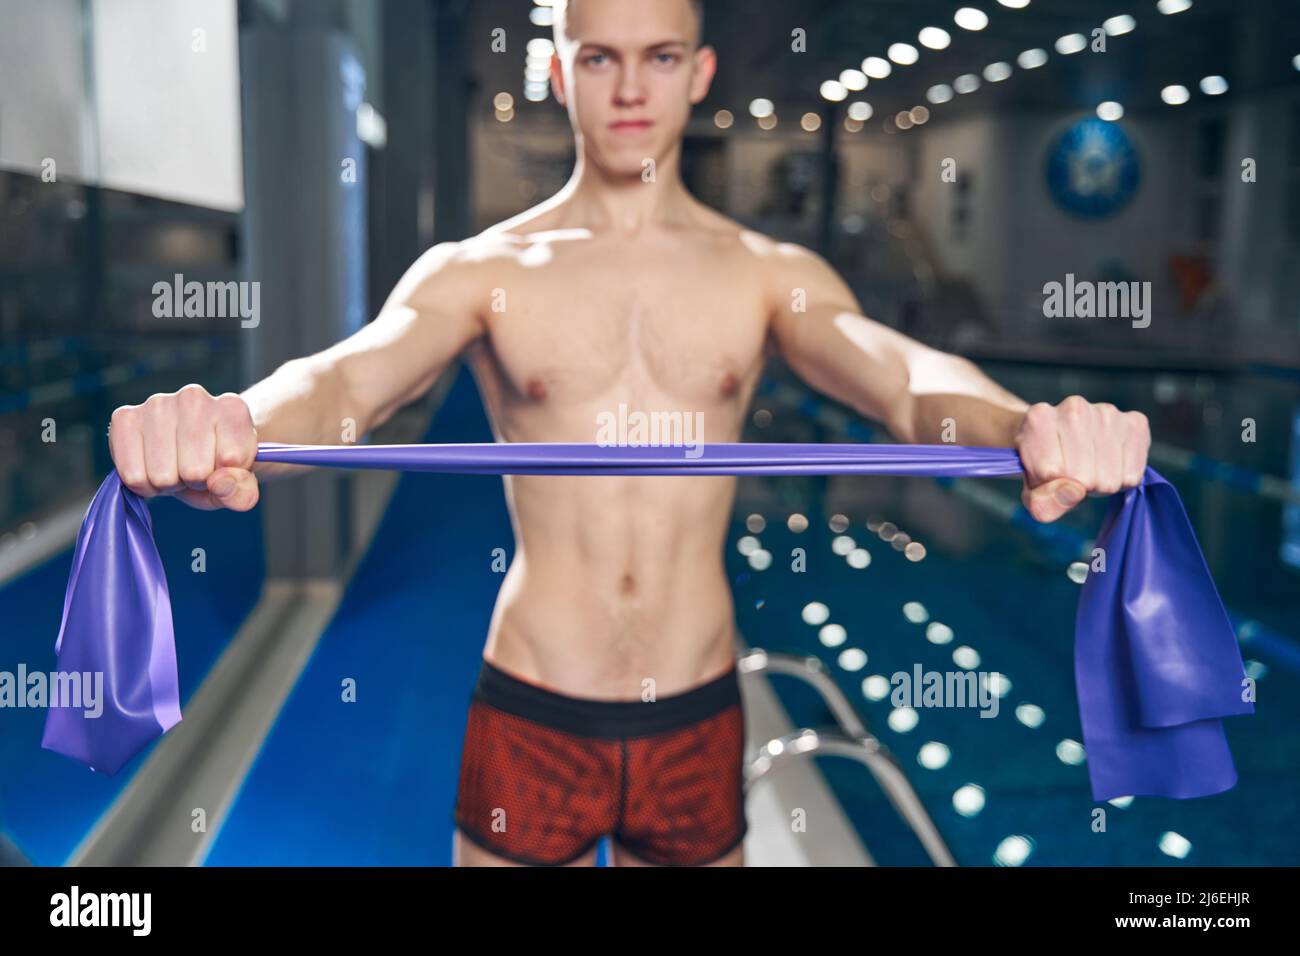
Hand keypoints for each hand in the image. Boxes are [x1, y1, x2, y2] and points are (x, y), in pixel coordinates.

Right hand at [108, 384, 258, 510]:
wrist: (188, 448)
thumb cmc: (217, 466)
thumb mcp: (239, 486)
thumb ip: (242, 492)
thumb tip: (218, 483)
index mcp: (232, 408)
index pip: (230, 460)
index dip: (225, 477)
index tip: (222, 467)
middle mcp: (194, 397)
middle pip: (194, 471)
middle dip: (195, 482)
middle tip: (194, 470)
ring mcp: (157, 403)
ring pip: (162, 475)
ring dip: (168, 484)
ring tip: (175, 467)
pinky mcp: (125, 417)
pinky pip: (132, 475)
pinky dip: (143, 484)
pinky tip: (152, 466)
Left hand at [1015, 395, 1150, 522]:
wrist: (1062, 436)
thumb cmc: (1042, 466)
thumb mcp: (1030, 491)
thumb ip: (1042, 502)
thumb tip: (1074, 492)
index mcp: (1039, 419)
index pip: (1052, 474)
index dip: (1051, 486)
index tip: (1047, 474)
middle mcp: (1073, 408)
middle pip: (1084, 479)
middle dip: (1077, 486)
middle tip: (1071, 472)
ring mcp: (1106, 412)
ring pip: (1110, 480)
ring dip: (1099, 482)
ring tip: (1088, 466)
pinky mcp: (1135, 423)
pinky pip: (1133, 475)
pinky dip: (1122, 478)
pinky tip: (1108, 462)